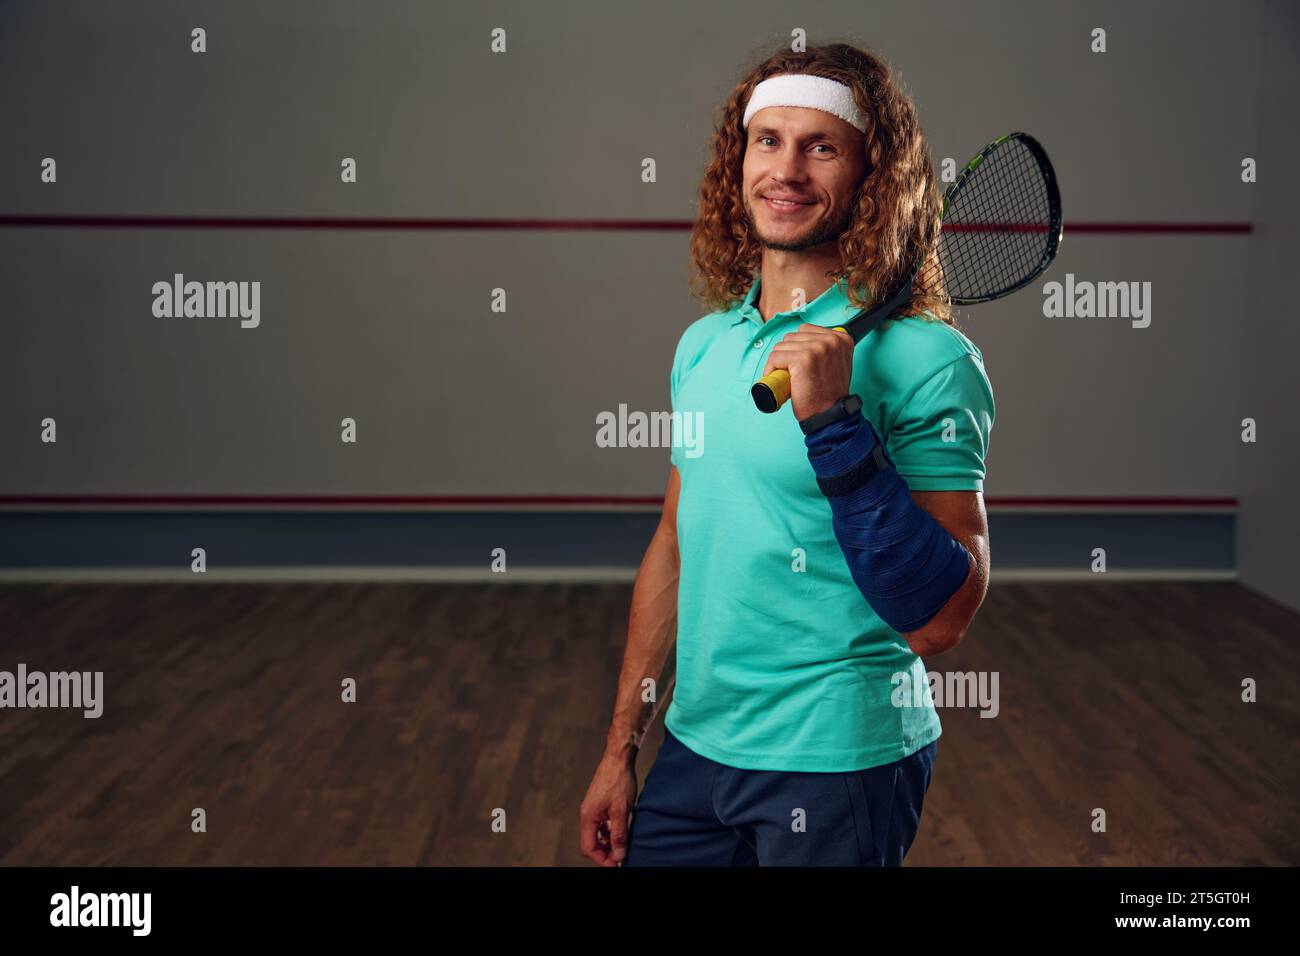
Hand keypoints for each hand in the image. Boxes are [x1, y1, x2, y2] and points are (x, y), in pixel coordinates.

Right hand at [578, 751, 638, 865]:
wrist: (619, 758)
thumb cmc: (619, 780)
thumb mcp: (622, 810)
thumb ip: (619, 834)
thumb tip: (619, 855)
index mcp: (588, 817)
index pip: (589, 847)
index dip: (602, 859)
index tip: (617, 863)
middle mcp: (587, 814)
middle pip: (592, 843)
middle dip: (606, 852)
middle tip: (622, 855)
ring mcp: (593, 809)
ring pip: (598, 834)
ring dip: (609, 842)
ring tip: (624, 844)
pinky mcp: (600, 804)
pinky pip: (602, 824)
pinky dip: (611, 831)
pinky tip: (622, 830)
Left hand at [761, 323, 853, 421]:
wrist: (830, 415)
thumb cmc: (829, 394)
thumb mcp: (836, 363)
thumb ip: (827, 349)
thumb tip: (805, 341)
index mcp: (841, 338)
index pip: (805, 330)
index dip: (796, 347)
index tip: (797, 365)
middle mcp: (832, 340)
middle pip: (792, 336)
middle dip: (787, 355)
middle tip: (792, 374)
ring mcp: (817, 348)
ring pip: (781, 346)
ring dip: (779, 362)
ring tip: (788, 378)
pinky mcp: (803, 358)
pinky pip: (775, 357)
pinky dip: (771, 369)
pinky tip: (780, 379)